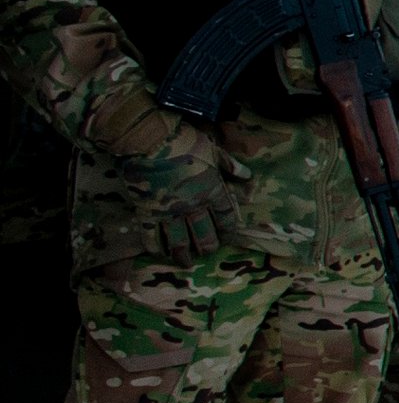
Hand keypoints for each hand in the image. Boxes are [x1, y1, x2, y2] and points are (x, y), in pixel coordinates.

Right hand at [119, 116, 240, 260]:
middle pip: (205, 235)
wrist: (149, 140)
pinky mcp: (147, 212)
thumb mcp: (214, 150)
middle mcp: (193, 206)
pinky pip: (152, 237)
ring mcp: (170, 212)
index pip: (226, 216)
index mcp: (213, 191)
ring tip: (186, 262)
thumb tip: (249, 176)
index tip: (228, 236)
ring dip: (184, 254)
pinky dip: (155, 247)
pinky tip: (159, 253)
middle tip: (208, 252)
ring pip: (180, 242)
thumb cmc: (184, 141)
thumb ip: (231, 166)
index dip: (228, 228)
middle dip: (208, 246)